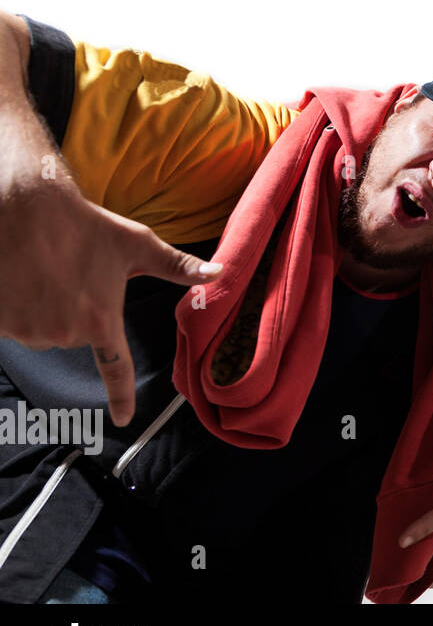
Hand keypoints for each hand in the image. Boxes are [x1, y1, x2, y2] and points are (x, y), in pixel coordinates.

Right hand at [0, 171, 221, 425]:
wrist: (23, 206)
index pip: (115, 370)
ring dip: (45, 308)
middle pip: (75, 336)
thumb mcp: (137, 245)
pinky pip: (14, 324)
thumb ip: (178, 267)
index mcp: (100, 320)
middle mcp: (63, 332)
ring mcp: (26, 329)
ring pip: (43, 330)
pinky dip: (18, 306)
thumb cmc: (85, 225)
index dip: (120, 396)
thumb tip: (219, 273)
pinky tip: (22, 276)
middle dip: (77, 312)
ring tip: (45, 272)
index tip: (124, 419)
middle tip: (72, 276)